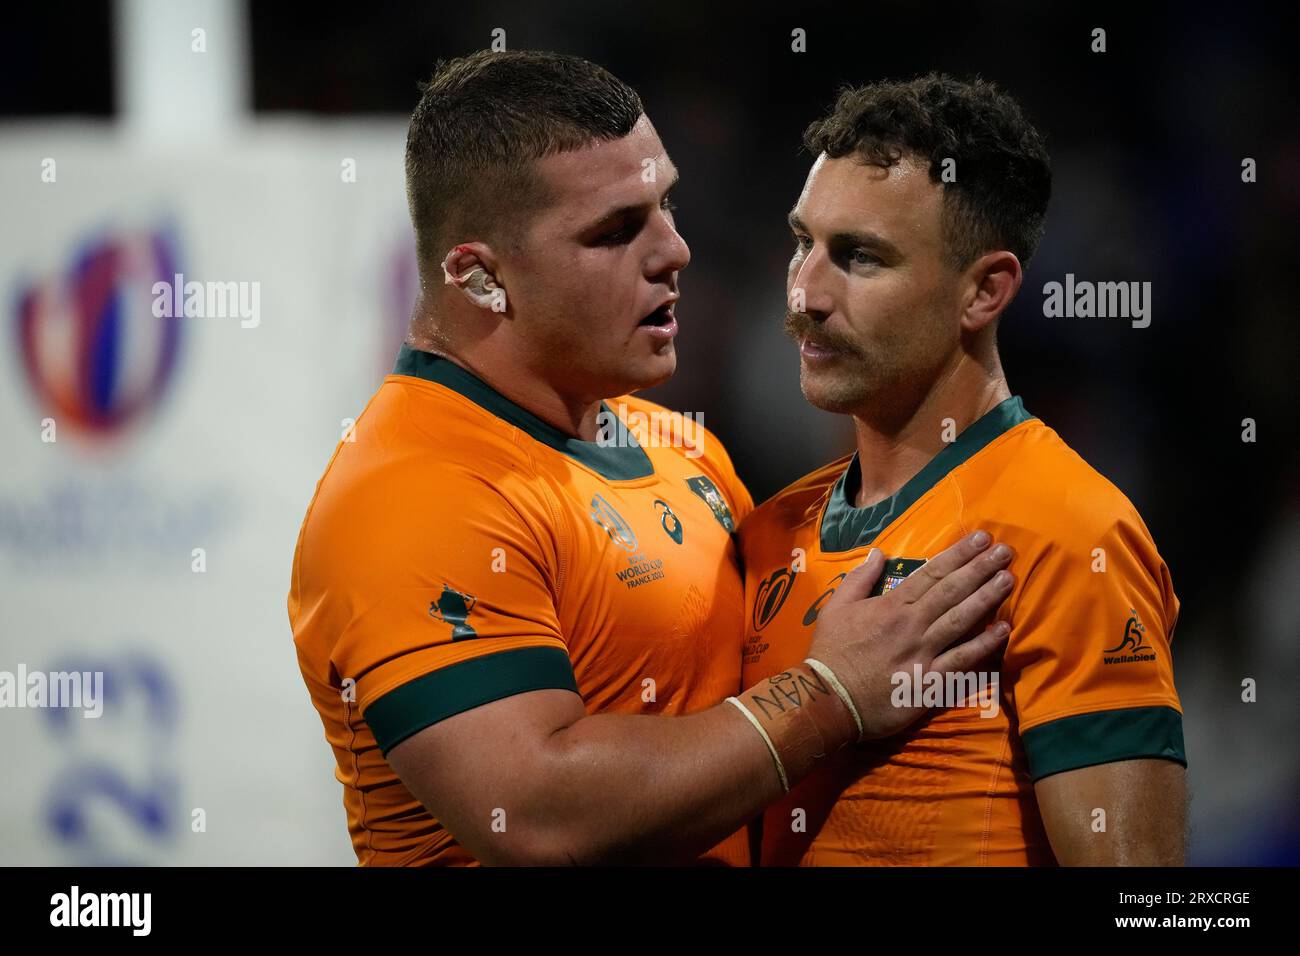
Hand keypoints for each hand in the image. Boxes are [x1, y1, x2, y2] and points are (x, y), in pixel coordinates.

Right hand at [806, 530, 1013, 738]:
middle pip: (952, 591)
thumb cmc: (831, 653)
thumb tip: (879, 552)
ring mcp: (923, 653)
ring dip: (987, 598)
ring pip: (961, 620)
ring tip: (1008, 578)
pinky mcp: (930, 681)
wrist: (829, 700)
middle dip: (980, 568)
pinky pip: (962, 660)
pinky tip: (1003, 629)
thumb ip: (860, 579)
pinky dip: (984, 645)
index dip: (958, 554)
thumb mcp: (836, 608)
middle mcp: (912, 625)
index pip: (931, 573)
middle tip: (1005, 551)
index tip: (981, 539)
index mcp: (891, 605)